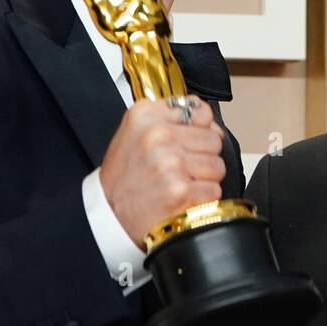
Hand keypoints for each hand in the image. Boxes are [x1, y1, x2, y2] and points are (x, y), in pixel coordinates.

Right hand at [98, 97, 225, 248]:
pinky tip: (181, 198)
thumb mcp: (136, 132)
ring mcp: (170, 162)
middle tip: (180, 168)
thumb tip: (214, 125)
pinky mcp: (181, 190)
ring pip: (218, 166)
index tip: (187, 142)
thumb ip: (172, 119)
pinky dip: (202, 199)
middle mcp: (158, 135)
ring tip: (180, 183)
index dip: (201, 129)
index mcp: (146, 115)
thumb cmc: (125, 174)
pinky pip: (214, 190)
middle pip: (214, 140)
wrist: (108, 213)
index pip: (202, 112)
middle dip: (203, 156)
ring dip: (204, 179)